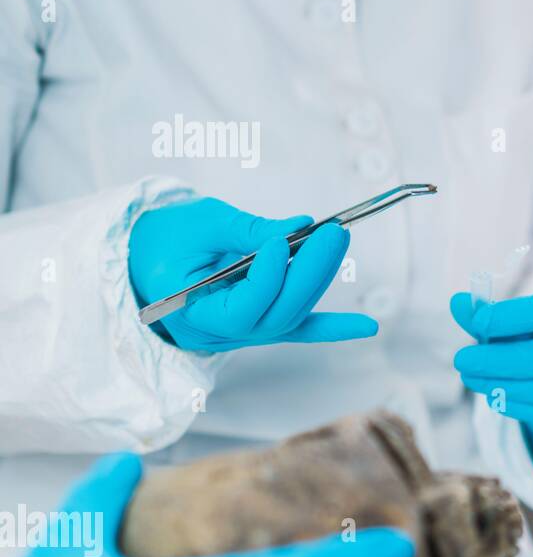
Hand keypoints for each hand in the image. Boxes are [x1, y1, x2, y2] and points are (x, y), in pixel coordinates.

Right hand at [129, 197, 376, 351]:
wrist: (142, 259)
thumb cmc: (161, 239)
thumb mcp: (195, 223)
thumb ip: (246, 228)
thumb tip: (302, 227)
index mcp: (193, 313)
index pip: (243, 307)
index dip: (266, 277)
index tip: (277, 240)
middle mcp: (223, 333)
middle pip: (279, 312)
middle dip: (310, 272)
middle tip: (332, 234)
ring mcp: (244, 332)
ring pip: (292, 313)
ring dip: (319, 279)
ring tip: (337, 241)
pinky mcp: (260, 322)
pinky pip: (300, 329)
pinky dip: (333, 326)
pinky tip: (366, 327)